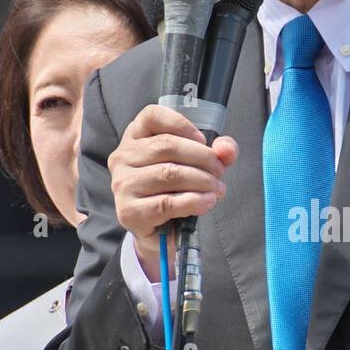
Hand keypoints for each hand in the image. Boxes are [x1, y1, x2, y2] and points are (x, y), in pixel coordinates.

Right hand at [107, 104, 238, 275]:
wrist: (160, 233)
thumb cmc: (175, 190)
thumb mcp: (197, 165)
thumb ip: (216, 152)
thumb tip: (226, 149)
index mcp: (136, 136)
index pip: (153, 116)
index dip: (183, 124)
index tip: (204, 141)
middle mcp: (123, 157)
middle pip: (166, 145)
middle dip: (202, 157)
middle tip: (220, 171)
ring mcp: (123, 184)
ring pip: (168, 173)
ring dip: (201, 181)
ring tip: (217, 188)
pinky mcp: (129, 211)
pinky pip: (166, 202)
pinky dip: (193, 201)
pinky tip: (207, 202)